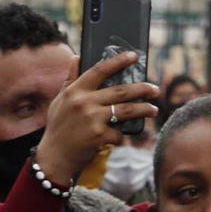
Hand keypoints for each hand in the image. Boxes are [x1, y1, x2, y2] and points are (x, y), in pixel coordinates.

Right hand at [34, 51, 159, 184]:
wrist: (55, 156)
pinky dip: (122, 136)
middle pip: (121, 91)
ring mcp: (92, 119)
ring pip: (127, 110)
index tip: (134, 56)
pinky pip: (120, 133)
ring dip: (144, 110)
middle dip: (142, 89)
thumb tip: (76, 57)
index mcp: (75, 91)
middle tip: (155, 89)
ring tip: (154, 110)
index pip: (99, 70)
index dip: (118, 61)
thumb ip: (70, 79)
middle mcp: (84, 102)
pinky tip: (121, 138)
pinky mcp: (99, 136)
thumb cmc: (59, 126)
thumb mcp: (60, 100)